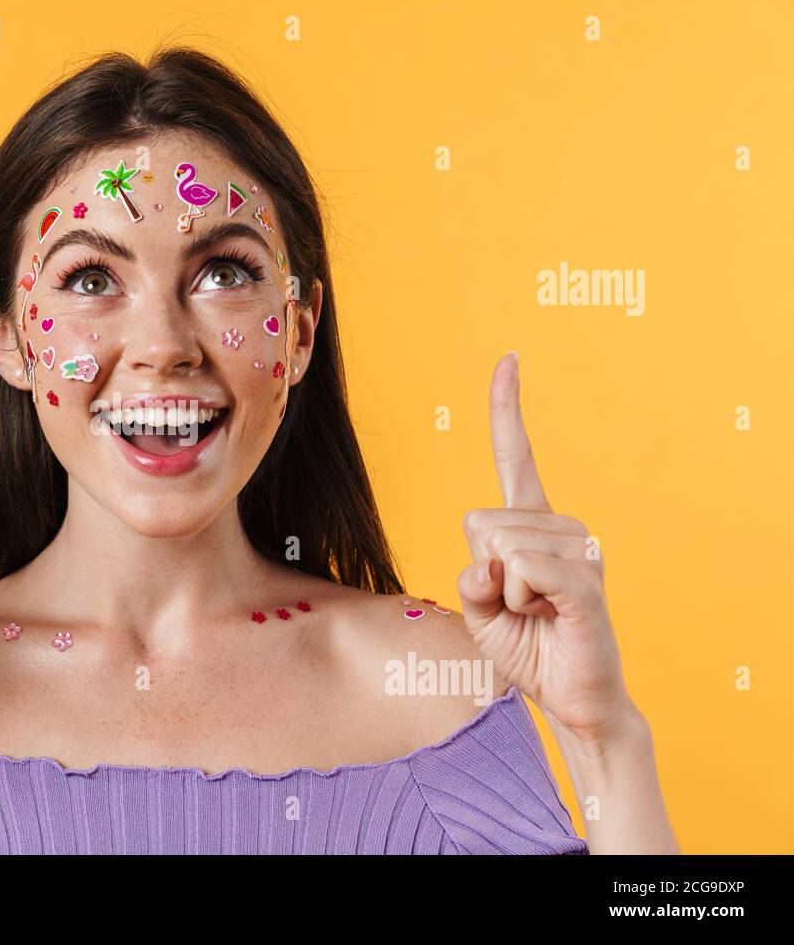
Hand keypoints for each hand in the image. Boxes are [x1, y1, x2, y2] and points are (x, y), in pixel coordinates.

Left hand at [455, 352, 637, 744]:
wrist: (572, 697)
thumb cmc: (528, 648)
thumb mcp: (478, 609)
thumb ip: (469, 576)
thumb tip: (487, 558)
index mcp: (532, 525)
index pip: (516, 456)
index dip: (508, 409)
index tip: (508, 359)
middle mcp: (561, 525)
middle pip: (478, 522)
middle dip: (480, 573)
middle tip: (519, 604)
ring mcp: (580, 549)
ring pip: (497, 549)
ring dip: (502, 596)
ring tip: (538, 613)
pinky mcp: (586, 580)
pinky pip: (523, 571)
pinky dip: (519, 602)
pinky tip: (549, 618)